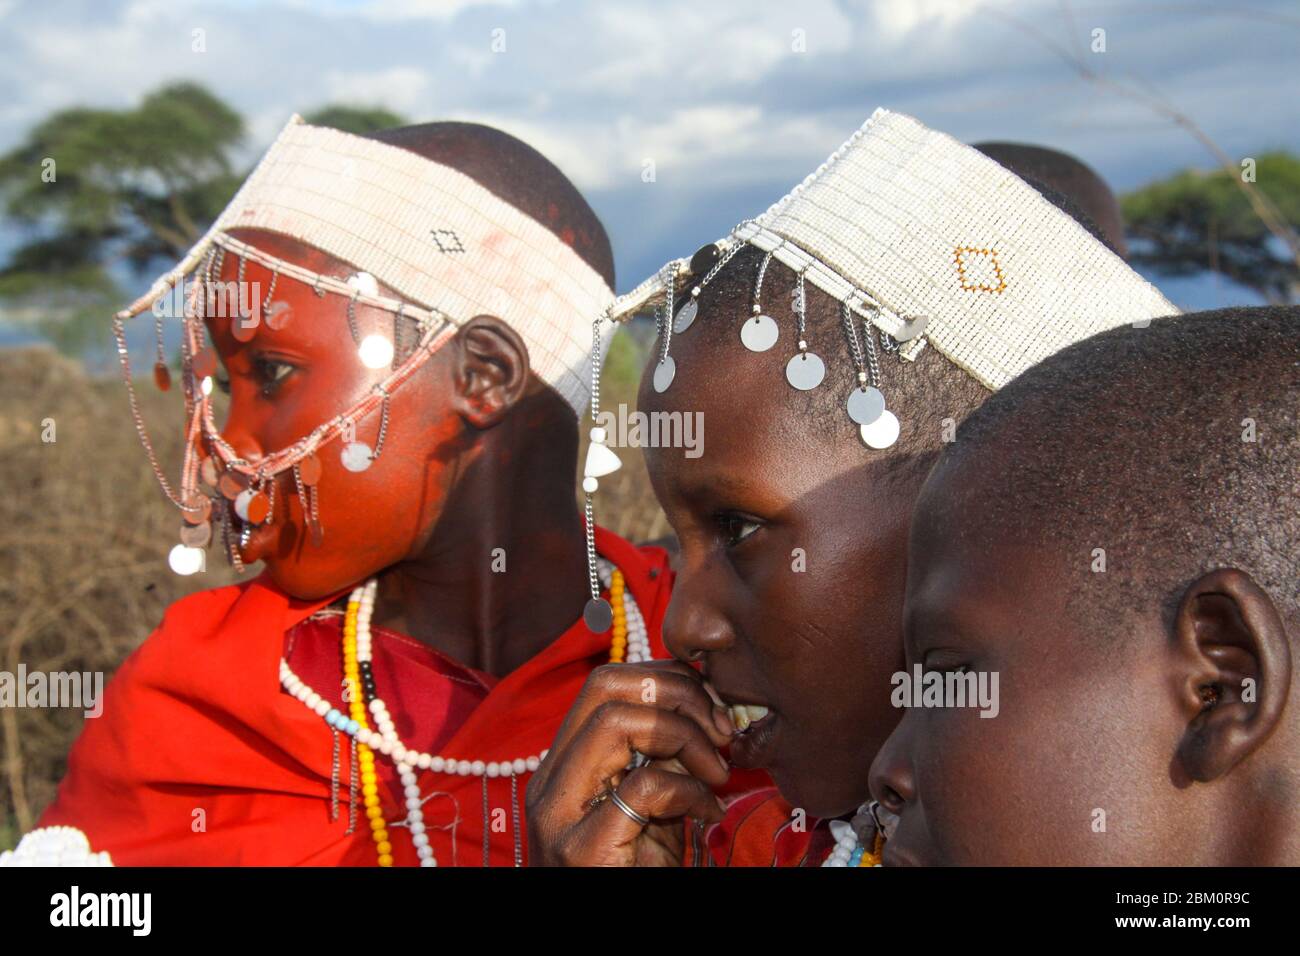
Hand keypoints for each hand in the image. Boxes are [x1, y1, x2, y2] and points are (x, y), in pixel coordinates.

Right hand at [526, 660, 733, 865]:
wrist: (615, 942)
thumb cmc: (637, 875)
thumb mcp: (652, 807)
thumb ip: (663, 757)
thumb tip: (705, 706)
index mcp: (565, 766)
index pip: (606, 683)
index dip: (668, 678)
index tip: (712, 708)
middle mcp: (551, 783)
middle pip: (605, 686)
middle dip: (677, 692)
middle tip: (720, 729)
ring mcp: (559, 816)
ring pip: (615, 722)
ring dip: (684, 736)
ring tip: (715, 772)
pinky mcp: (582, 852)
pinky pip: (643, 787)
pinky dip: (690, 792)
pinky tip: (709, 815)